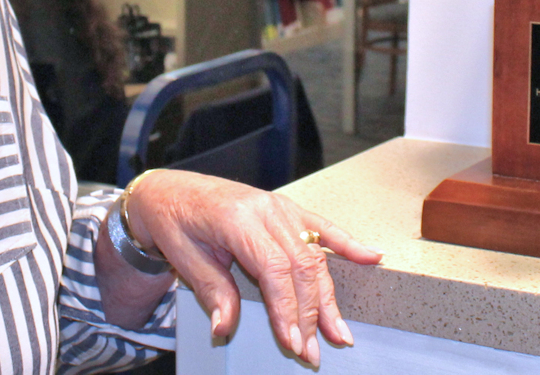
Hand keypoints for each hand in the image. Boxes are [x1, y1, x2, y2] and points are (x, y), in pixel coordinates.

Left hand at [125, 170, 381, 365]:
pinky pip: (321, 227)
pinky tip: (371, 257)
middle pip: (301, 266)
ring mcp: (279, 206)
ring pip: (314, 254)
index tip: (293, 342)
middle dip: (310, 313)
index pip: (275, 270)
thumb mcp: (183, 257)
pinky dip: (347, 243)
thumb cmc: (174, 219)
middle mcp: (265, 209)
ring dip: (328, 296)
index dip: (288, 309)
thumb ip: (212, 292)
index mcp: (238, 219)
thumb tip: (225, 329)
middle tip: (314, 350)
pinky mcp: (285, 208)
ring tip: (339, 331)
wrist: (168, 190)